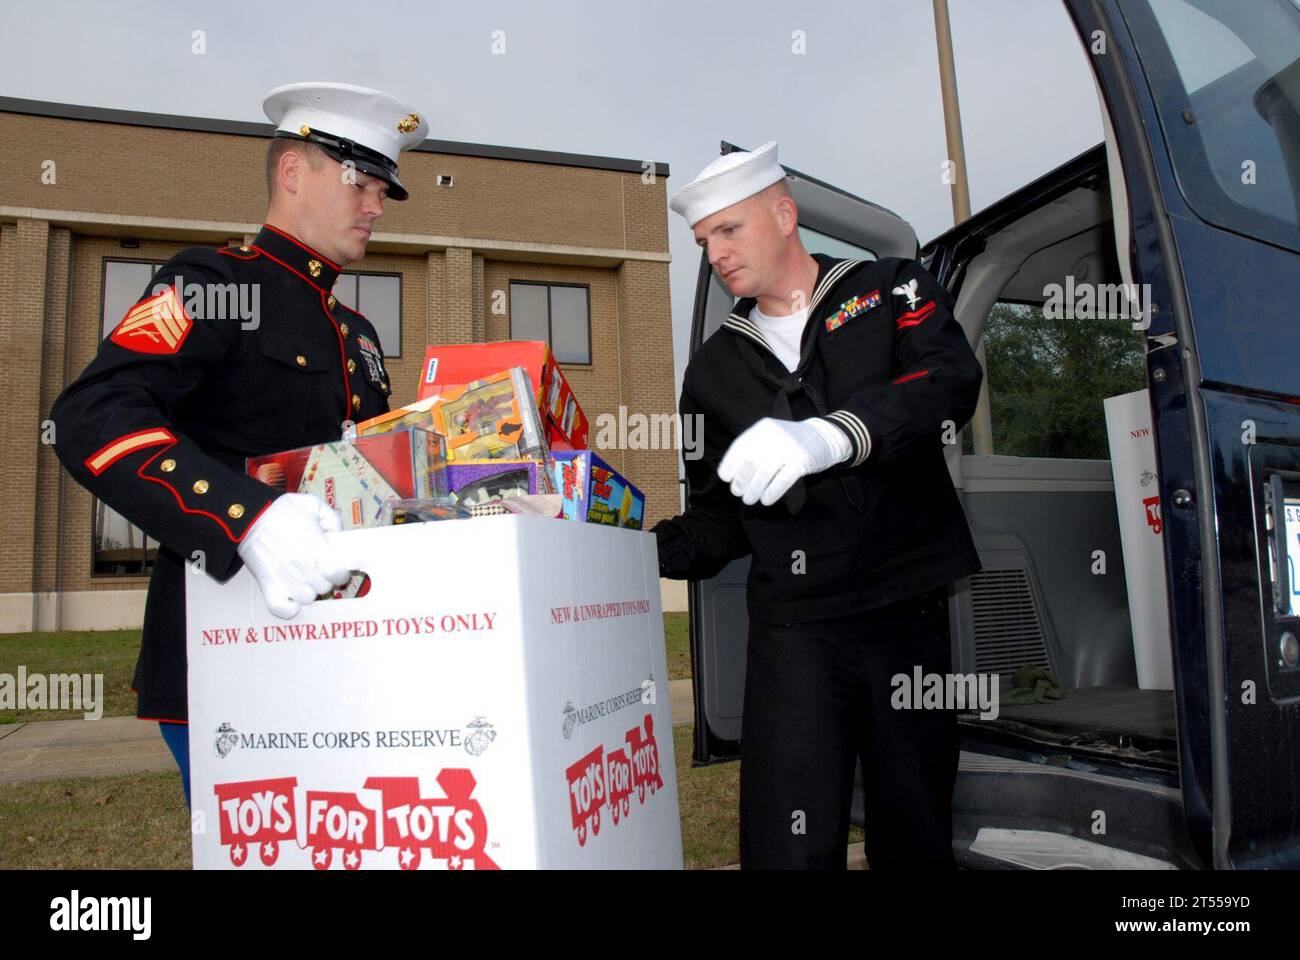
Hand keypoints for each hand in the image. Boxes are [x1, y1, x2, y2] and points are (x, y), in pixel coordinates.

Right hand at [236, 494, 352, 618]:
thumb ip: (331, 518)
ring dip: (309, 592)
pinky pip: (281, 608)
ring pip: (306, 598)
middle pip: (324, 587)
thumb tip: (338, 534)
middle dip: (325, 580)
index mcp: (313, 544)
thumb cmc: (280, 510)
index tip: (338, 570)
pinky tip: (292, 597)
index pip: (337, 573)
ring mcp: (283, 576)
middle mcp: (300, 563)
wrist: (247, 517)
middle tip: (319, 571)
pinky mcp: (267, 584)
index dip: (341, 574)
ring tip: (305, 581)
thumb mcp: (311, 504)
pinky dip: (289, 607)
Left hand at [717, 417, 851, 506]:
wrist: (824, 437)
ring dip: (754, 490)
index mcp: (762, 429)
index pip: (739, 447)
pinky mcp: (802, 461)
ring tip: (750, 499)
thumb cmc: (791, 442)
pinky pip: (782, 480)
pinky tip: (766, 500)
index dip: (729, 464)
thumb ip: (752, 449)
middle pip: (749, 462)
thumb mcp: (770, 437)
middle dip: (741, 480)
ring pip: (764, 473)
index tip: (727, 479)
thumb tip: (729, 472)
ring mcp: (789, 448)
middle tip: (738, 493)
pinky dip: (772, 492)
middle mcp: (774, 436)